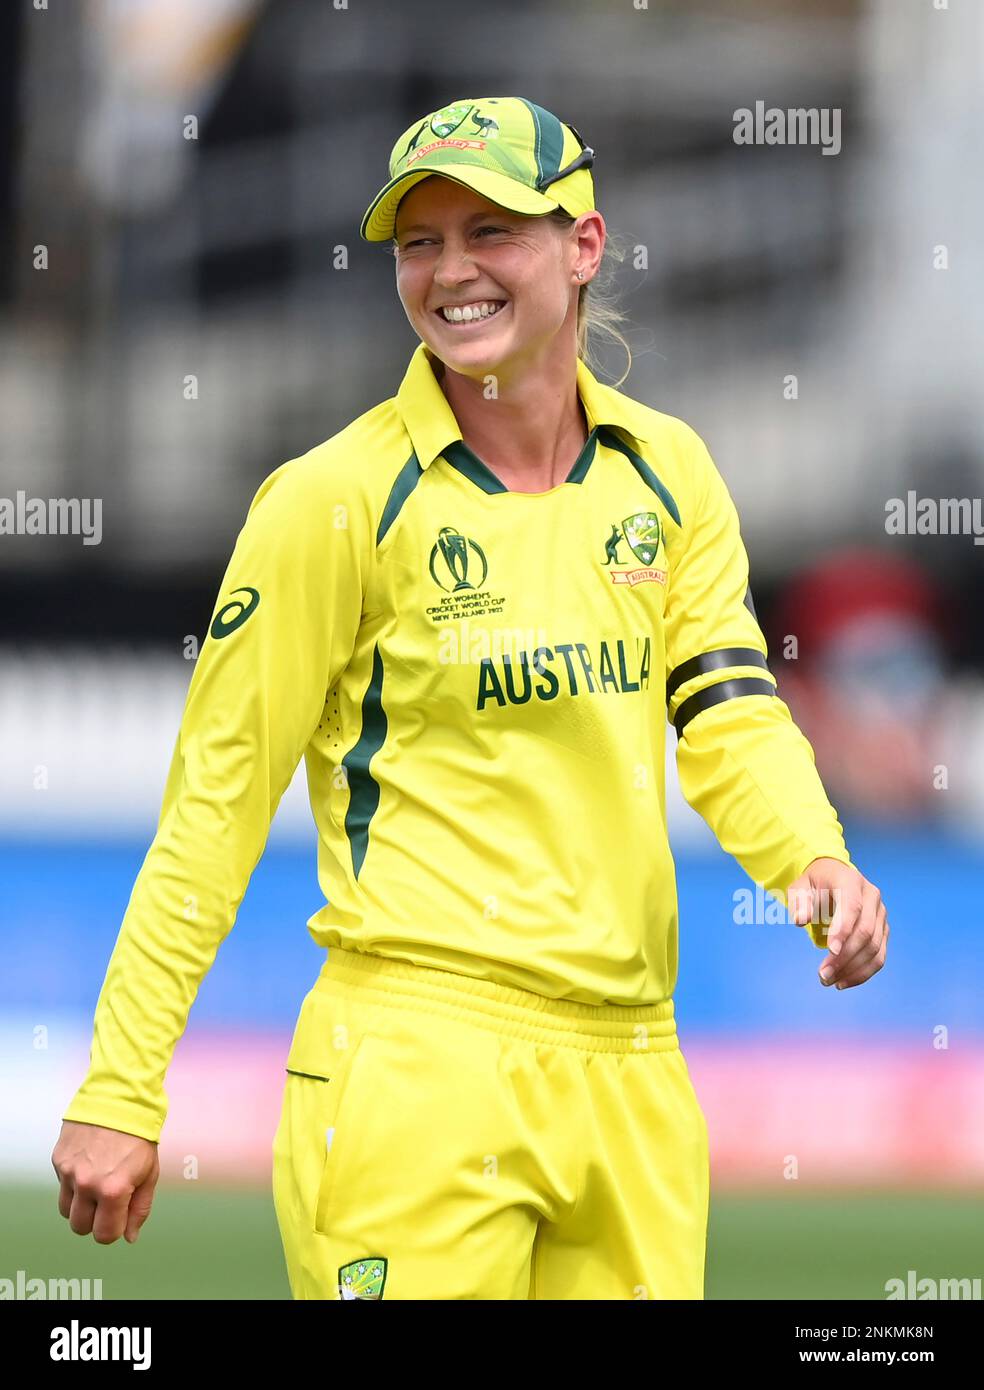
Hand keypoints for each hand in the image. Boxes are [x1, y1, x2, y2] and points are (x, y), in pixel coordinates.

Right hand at [51, 1121, 159, 1243]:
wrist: (119, 1098)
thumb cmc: (139, 1136)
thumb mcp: (150, 1173)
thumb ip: (140, 1209)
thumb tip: (130, 1236)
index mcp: (113, 1190)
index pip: (105, 1234)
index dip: (113, 1231)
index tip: (119, 1219)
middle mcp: (87, 1184)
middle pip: (80, 1227)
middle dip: (94, 1221)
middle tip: (107, 1202)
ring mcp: (69, 1172)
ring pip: (66, 1210)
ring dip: (80, 1205)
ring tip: (96, 1184)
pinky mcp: (58, 1160)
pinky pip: (62, 1185)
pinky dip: (73, 1183)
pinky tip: (90, 1164)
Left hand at [786, 857, 888, 989]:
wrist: (833, 878)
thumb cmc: (814, 884)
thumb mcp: (799, 887)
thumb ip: (799, 902)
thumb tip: (800, 920)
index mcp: (851, 881)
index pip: (852, 907)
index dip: (843, 930)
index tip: (830, 951)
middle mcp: (871, 897)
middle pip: (865, 931)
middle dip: (845, 957)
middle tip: (823, 975)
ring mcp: (880, 914)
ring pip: (874, 948)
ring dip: (853, 969)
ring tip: (829, 981)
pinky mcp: (882, 930)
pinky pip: (878, 956)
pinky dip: (863, 972)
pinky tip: (843, 982)